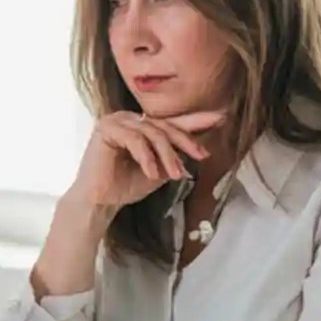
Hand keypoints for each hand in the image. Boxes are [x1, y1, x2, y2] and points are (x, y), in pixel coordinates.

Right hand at [66, 110, 225, 210]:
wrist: (100, 202)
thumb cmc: (126, 186)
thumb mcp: (160, 169)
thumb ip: (175, 155)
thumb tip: (201, 148)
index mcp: (141, 124)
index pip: (171, 121)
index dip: (196, 121)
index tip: (220, 118)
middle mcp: (129, 118)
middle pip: (165, 125)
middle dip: (185, 141)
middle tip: (201, 155)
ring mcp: (117, 120)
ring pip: (152, 132)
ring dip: (167, 155)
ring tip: (175, 175)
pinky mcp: (106, 128)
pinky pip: (135, 139)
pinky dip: (147, 157)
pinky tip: (152, 174)